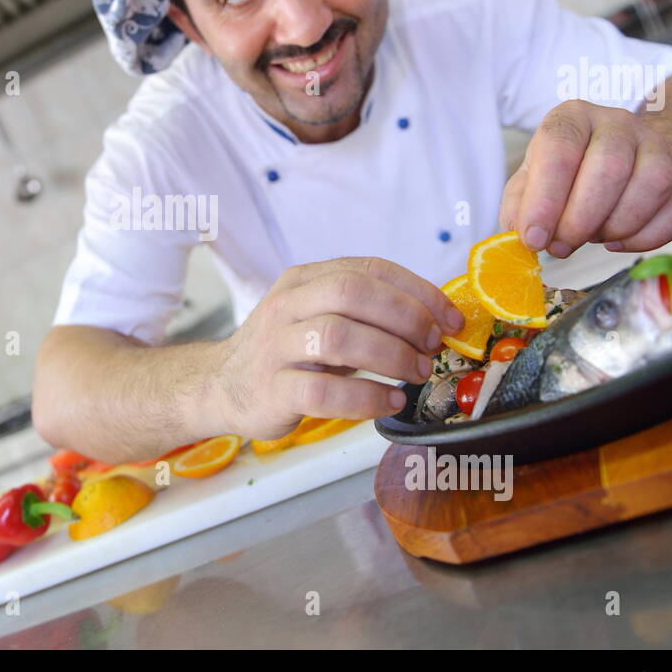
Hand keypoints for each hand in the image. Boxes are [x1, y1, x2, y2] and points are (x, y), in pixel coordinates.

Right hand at [207, 257, 464, 440]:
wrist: (221, 385)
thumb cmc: (286, 352)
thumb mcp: (318, 316)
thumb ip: (365, 312)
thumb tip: (436, 320)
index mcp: (305, 279)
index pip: (369, 269)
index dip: (417, 291)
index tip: (450, 318)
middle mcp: (287, 305)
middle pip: (352, 294)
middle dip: (405, 318)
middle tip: (433, 346)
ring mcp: (275, 347)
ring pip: (338, 338)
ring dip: (390, 355)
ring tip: (417, 373)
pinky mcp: (271, 390)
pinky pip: (323, 391)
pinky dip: (366, 397)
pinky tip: (389, 402)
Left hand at [498, 99, 671, 257]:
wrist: (627, 162)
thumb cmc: (569, 173)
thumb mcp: (532, 180)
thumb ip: (520, 205)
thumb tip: (522, 235)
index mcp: (572, 117)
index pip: (560, 149)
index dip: (544, 200)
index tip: (534, 238)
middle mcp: (618, 123)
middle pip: (609, 168)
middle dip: (580, 220)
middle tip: (562, 246)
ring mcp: (657, 146)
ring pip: (652, 185)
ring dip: (617, 227)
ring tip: (593, 237)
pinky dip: (647, 237)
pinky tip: (619, 241)